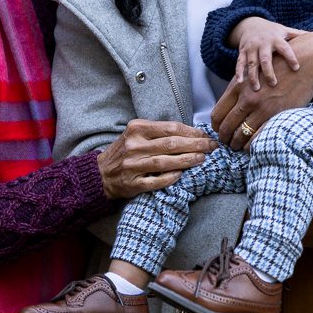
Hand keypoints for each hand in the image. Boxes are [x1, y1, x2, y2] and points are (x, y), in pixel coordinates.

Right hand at [97, 119, 216, 198]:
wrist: (100, 173)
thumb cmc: (125, 151)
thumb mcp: (137, 134)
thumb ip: (159, 132)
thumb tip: (191, 132)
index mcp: (137, 129)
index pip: (171, 128)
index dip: (192, 131)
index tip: (205, 135)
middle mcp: (134, 145)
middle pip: (172, 144)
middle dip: (196, 145)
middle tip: (212, 146)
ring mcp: (132, 165)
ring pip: (166, 162)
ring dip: (188, 160)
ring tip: (203, 159)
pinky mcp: (132, 184)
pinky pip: (156, 181)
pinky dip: (171, 177)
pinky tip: (183, 175)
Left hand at [212, 31, 312, 148]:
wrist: (305, 63)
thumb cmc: (279, 68)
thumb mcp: (254, 73)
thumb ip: (240, 88)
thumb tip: (229, 106)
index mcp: (238, 86)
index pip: (218, 112)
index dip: (216, 125)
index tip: (218, 131)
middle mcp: (246, 98)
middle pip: (226, 125)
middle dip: (224, 137)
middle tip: (226, 143)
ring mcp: (261, 107)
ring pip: (240, 133)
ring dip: (236, 143)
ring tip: (237, 146)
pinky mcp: (276, 113)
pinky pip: (257, 136)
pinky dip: (251, 145)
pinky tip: (250, 147)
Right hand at [232, 17, 301, 89]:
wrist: (251, 24)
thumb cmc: (272, 31)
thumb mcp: (285, 30)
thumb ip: (298, 35)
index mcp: (276, 39)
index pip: (285, 48)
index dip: (291, 57)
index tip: (297, 68)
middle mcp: (263, 43)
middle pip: (265, 58)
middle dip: (268, 71)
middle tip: (273, 84)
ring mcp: (251, 48)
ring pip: (252, 63)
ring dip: (253, 76)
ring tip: (256, 88)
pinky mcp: (242, 52)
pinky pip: (240, 63)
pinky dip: (239, 72)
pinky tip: (240, 82)